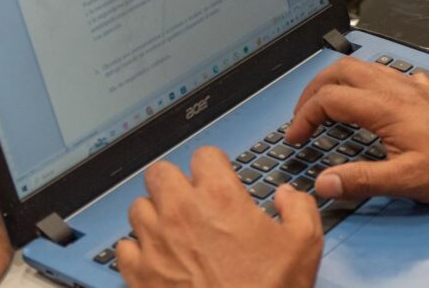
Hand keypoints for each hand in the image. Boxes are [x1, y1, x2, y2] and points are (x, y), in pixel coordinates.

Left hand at [118, 147, 321, 287]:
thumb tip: (287, 195)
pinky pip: (124, 247)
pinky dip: (138, 250)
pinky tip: (156, 258)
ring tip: (172, 229)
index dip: (214, 166)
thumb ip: (299, 208)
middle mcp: (181, 212)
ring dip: (154, 213)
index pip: (204, 155)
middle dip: (175, 182)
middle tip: (191, 200)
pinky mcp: (138, 274)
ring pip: (138, 207)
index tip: (219, 179)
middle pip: (160, 173)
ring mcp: (154, 243)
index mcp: (220, 197)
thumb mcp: (304, 244)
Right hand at [286, 58, 428, 203]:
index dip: (303, 117)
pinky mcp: (426, 93)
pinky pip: (388, 74)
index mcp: (384, 107)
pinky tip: (374, 100)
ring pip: (364, 67)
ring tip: (326, 104)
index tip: (295, 138)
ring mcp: (411, 88)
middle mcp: (395, 89)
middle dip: (313, 90)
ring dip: (338, 81)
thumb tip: (324, 182)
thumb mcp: (407, 181)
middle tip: (302, 115)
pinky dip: (368, 82)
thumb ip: (361, 180)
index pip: (328, 99)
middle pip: (340, 70)